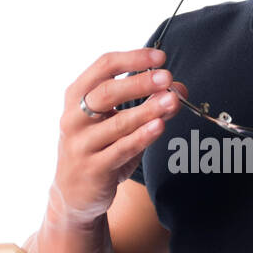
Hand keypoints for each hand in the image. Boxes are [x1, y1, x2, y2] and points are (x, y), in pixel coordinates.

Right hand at [47, 49, 187, 228]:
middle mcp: (73, 117)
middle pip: (107, 92)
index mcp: (77, 96)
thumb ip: (149, 104)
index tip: (160, 57)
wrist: (75, 194)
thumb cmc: (100, 148)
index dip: (133, 59)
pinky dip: (142, 137)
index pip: (103, 66)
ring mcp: (81, 144)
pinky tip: (160, 126)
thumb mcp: (120, 122)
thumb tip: (179, 89)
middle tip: (166, 77)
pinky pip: (121, 149)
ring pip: (117, 123)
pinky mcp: (93, 169)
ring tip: (172, 100)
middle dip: (139, 82)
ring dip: (147, 110)